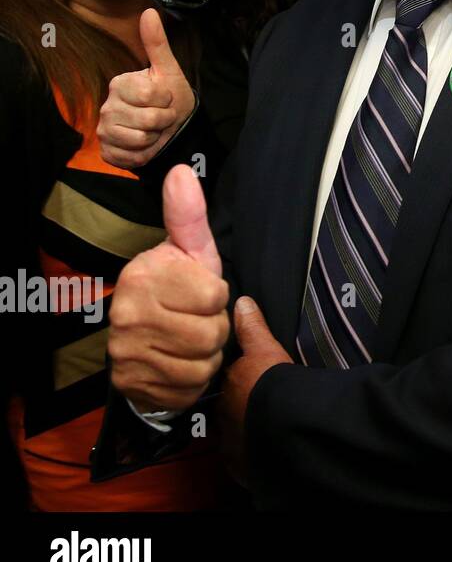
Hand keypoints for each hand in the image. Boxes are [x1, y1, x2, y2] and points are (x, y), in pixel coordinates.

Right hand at [98, 9, 194, 168]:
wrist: (171, 130)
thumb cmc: (171, 98)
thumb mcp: (169, 71)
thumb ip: (158, 43)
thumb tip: (150, 11)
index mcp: (120, 83)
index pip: (151, 95)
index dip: (168, 100)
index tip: (167, 99)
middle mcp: (106, 106)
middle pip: (149, 119)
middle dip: (165, 120)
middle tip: (164, 117)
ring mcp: (104, 130)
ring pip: (141, 139)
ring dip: (157, 138)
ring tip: (156, 130)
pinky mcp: (107, 152)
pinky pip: (131, 158)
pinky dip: (146, 154)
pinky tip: (147, 146)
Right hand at [108, 165, 229, 412]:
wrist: (143, 336)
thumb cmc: (179, 286)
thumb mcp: (190, 249)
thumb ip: (188, 215)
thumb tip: (181, 171)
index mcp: (142, 275)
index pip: (215, 294)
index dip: (218, 296)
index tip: (201, 293)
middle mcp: (125, 314)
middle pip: (211, 333)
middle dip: (215, 329)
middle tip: (197, 320)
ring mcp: (124, 353)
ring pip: (201, 364)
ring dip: (205, 357)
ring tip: (190, 341)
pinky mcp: (129, 385)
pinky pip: (185, 390)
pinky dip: (191, 382)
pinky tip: (179, 364)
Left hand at [219, 297, 291, 484]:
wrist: (284, 423)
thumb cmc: (271, 383)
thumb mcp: (264, 349)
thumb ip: (252, 328)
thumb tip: (241, 302)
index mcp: (222, 394)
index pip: (225, 389)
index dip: (237, 386)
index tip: (249, 385)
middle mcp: (220, 422)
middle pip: (229, 413)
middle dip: (240, 410)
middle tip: (260, 405)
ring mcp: (231, 447)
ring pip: (237, 436)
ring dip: (247, 432)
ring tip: (267, 428)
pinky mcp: (243, 468)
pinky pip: (246, 460)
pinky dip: (255, 454)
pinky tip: (268, 448)